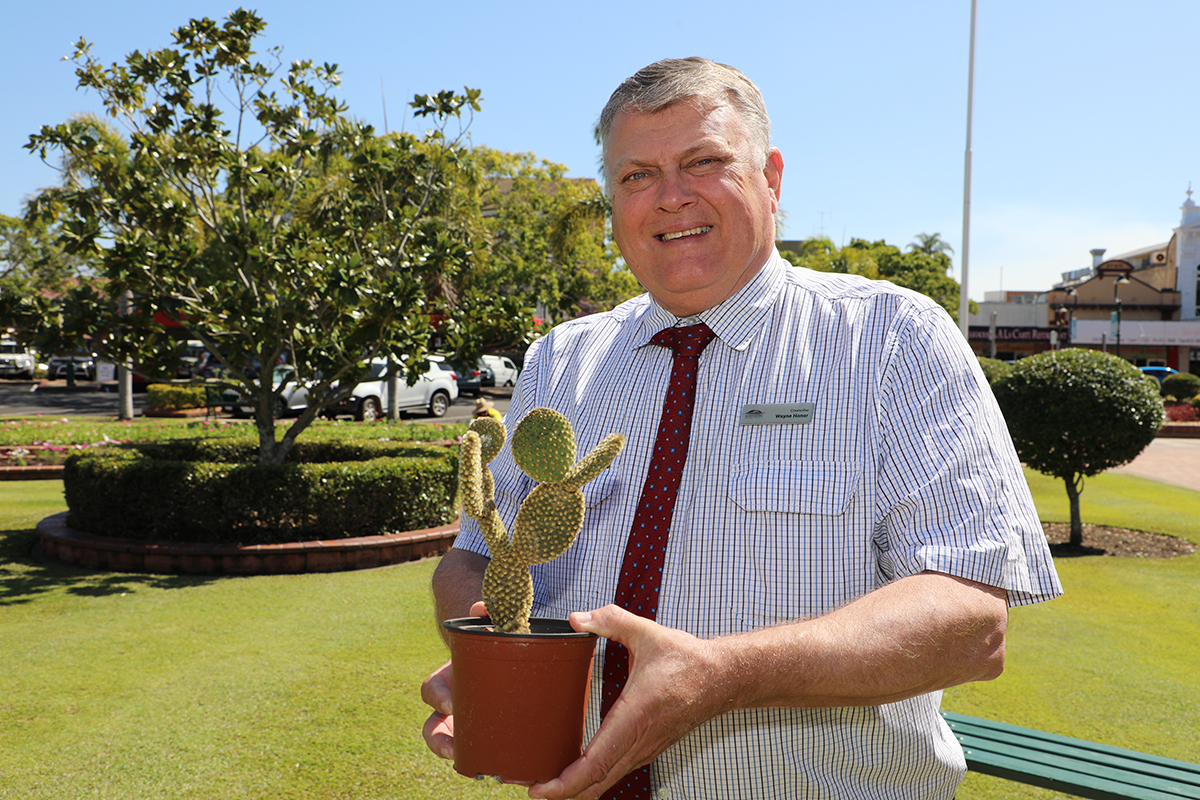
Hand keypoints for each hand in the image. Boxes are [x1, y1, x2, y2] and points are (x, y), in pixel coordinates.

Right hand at [420, 600, 487, 761]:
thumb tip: (480, 607)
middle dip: (438, 741)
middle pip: (432, 727)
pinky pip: (476, 752)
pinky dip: (479, 762)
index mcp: (448, 678)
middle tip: (452, 749)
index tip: (450, 706)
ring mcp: (465, 721)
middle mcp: (451, 704)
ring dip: (456, 757)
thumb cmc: (494, 643)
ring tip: (473, 771)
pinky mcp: (484, 734)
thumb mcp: (489, 630)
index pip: (431, 690)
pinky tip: (493, 771)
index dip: (436, 698)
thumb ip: (486, 615)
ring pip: (450, 745)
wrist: (506, 658)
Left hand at [530, 605, 733, 799]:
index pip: (596, 762)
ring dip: (577, 788)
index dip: (565, 783)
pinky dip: (593, 778)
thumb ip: (611, 620)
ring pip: (607, 781)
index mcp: (636, 715)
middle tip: (532, 788)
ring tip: (548, 782)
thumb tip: (577, 619)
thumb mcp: (647, 633)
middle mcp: (640, 740)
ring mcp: (646, 748)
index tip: (540, 788)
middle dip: (562, 793)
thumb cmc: (688, 660)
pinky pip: (617, 771)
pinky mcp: (649, 748)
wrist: (723, 678)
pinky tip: (577, 771)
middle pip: (597, 783)